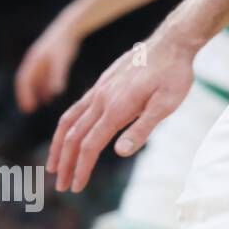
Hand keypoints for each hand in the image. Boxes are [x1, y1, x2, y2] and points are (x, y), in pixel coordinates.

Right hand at [15, 17, 81, 112]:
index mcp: (33, 61)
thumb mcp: (61, 61)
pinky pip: (43, 75)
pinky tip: (51, 93)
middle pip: (26, 81)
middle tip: (29, 109)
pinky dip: (44, 84)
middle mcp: (33, 60)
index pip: (23, 80)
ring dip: (36, 91)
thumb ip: (57, 76)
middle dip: (26, 95)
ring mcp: (40, 59)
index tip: (26, 107)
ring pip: (35, 78)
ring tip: (42, 103)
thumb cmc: (65, 44)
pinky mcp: (48, 58)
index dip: (23, 94)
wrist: (70, 27)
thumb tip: (55, 92)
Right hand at [48, 30, 195, 192]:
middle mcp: (102, 98)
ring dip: (59, 145)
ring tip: (54, 165)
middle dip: (66, 163)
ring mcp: (99, 89)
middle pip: (74, 136)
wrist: (171, 42)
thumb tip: (120, 153)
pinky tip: (69, 135)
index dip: (82, 167)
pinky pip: (77, 107)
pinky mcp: (102, 83)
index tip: (77, 186)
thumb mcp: (167, 104)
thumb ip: (143, 128)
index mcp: (117, 107)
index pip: (91, 144)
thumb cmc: (174, 74)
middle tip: (62, 186)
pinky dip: (67, 126)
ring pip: (69, 120)